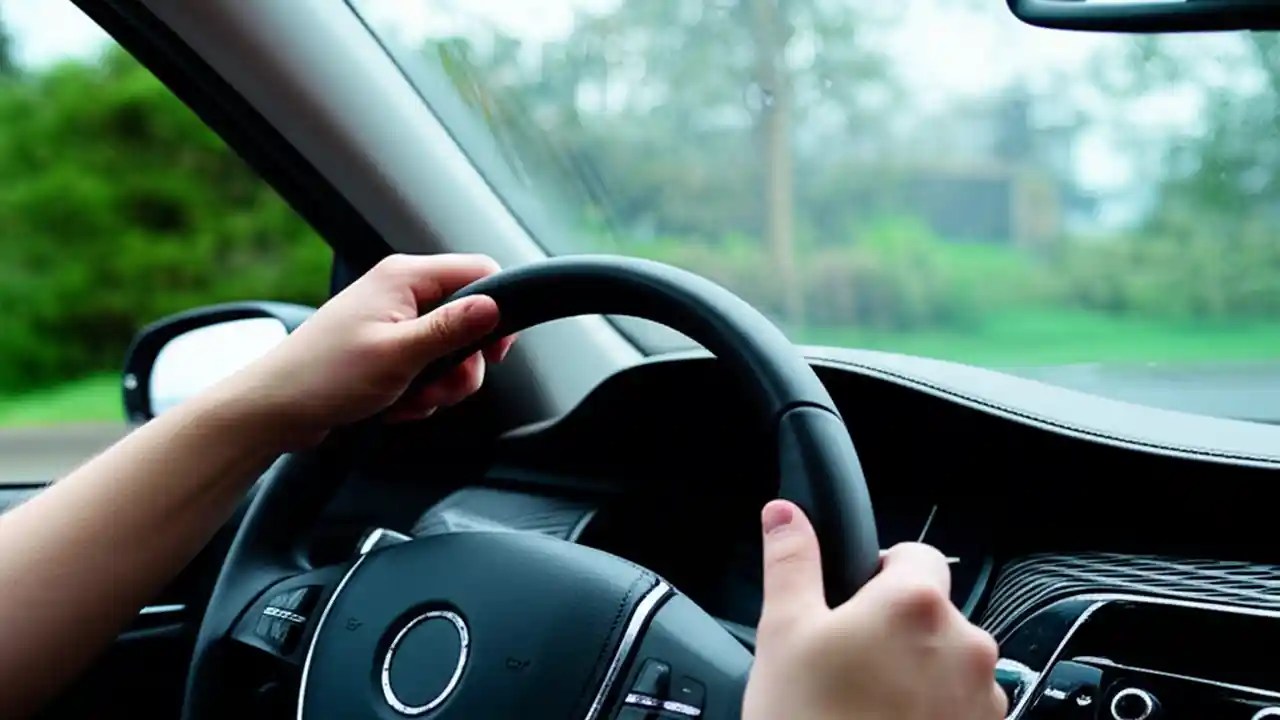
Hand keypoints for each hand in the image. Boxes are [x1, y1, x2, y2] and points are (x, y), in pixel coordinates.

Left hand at [227, 253, 512, 446]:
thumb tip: (496, 305)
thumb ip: (451, 329)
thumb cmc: (324, 377)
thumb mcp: (398, 354)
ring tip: (407, 399)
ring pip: (452, 354)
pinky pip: (428, 371)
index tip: (494, 353)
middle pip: (470, 321)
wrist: (275, 411)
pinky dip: (419, 394)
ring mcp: (395, 323)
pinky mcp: (388, 351)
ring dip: (440, 386)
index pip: (481, 272)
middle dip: (462, 366)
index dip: (498, 312)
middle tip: (438, 388)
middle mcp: (402, 293)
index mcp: (404, 277)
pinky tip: (393, 404)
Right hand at [743, 500, 1005, 719]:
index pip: (913, 553)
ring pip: (946, 661)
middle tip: (843, 663)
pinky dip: (929, 711)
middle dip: (892, 628)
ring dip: (915, 671)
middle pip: (931, 611)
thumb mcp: (784, 633)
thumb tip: (786, 516)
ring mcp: (982, 697)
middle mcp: (964, 644)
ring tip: (862, 704)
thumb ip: (792, 562)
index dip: (877, 571)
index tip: (850, 601)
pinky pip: (959, 706)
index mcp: (915, 603)